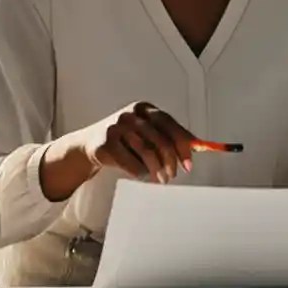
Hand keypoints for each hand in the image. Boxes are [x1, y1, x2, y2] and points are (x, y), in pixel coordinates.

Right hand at [79, 102, 197, 183]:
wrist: (88, 144)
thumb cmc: (124, 139)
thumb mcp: (147, 132)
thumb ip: (170, 136)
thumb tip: (199, 146)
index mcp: (144, 108)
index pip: (169, 124)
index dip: (182, 145)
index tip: (189, 163)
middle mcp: (130, 114)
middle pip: (160, 140)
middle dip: (170, 162)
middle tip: (172, 175)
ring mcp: (116, 128)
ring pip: (147, 153)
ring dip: (157, 170)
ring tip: (161, 179)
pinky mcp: (105, 144)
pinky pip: (131, 163)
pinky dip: (141, 173)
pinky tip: (143, 175)